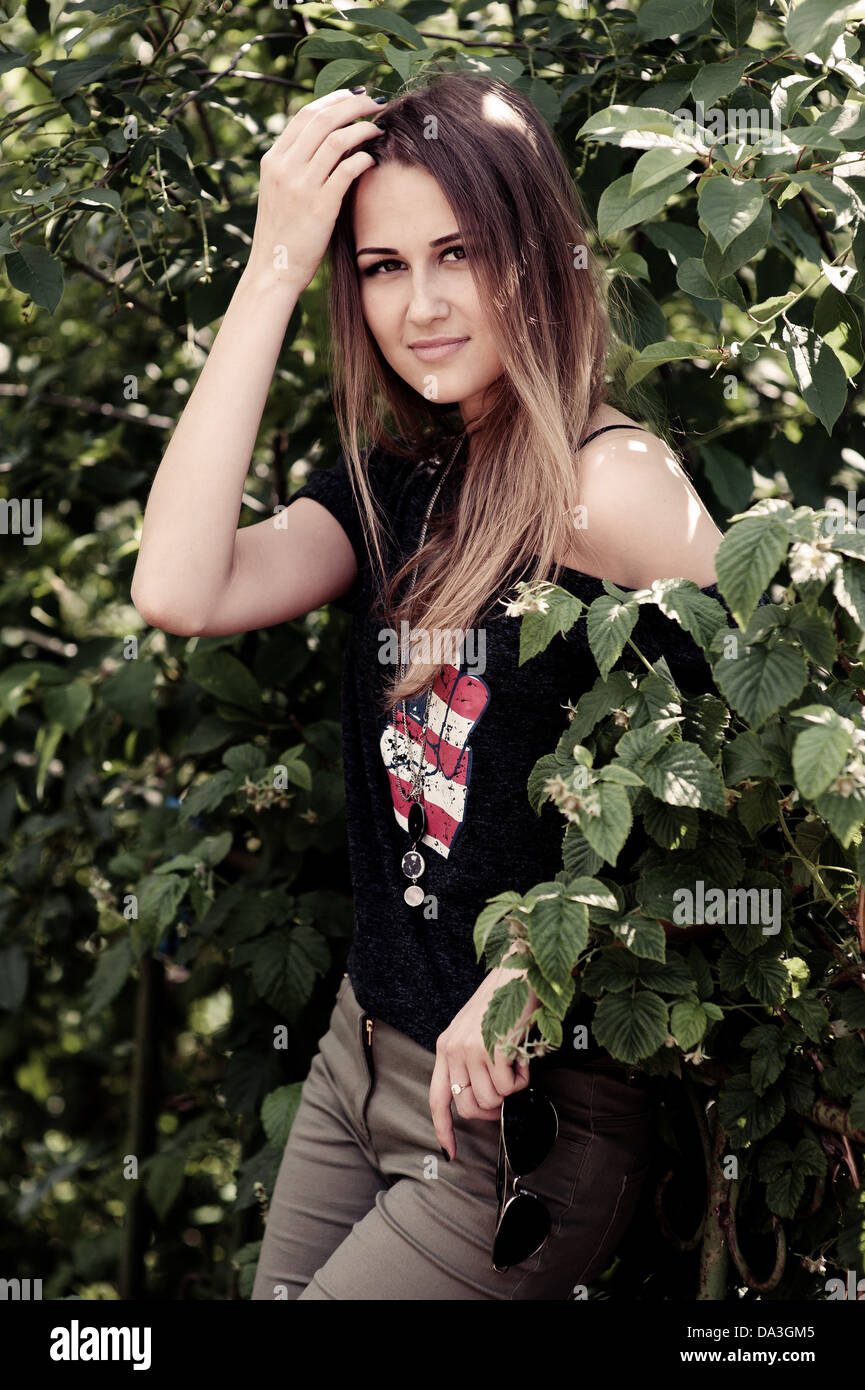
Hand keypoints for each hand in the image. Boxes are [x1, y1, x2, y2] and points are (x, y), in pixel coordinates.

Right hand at [245, 88, 385, 292]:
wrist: (274, 269)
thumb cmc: (283, 234)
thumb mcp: (280, 192)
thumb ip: (297, 166)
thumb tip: (327, 142)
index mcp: (273, 160)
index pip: (306, 115)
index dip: (333, 100)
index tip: (354, 96)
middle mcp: (284, 167)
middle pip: (323, 119)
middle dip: (353, 104)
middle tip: (375, 103)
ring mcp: (301, 186)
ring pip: (337, 139)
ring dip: (362, 128)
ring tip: (378, 128)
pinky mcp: (320, 206)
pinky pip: (347, 170)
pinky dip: (363, 158)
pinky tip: (372, 159)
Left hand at [430, 954, 538, 1160]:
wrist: (517, 972)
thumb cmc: (501, 1001)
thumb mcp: (473, 1030)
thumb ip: (469, 1061)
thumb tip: (484, 1100)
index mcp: (445, 1047)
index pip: (438, 1098)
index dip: (443, 1129)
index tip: (451, 1151)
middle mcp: (453, 1050)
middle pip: (469, 1107)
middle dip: (493, 1109)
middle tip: (509, 1090)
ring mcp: (472, 1050)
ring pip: (493, 1100)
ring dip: (511, 1090)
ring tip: (516, 1063)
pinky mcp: (493, 1049)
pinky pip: (510, 1088)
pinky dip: (522, 1078)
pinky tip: (523, 1057)